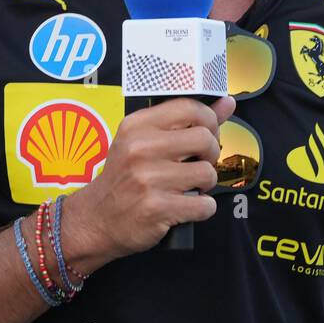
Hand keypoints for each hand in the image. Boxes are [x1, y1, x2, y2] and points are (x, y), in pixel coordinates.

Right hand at [63, 95, 236, 268]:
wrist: (96, 220)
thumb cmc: (125, 178)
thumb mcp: (144, 141)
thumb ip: (187, 121)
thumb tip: (227, 103)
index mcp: (137, 126)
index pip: (189, 107)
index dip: (209, 120)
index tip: (206, 133)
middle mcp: (140, 148)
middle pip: (204, 138)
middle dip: (211, 154)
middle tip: (198, 163)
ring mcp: (147, 179)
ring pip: (207, 173)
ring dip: (206, 184)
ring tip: (189, 187)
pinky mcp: (156, 208)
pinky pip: (204, 205)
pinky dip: (202, 208)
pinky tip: (185, 206)